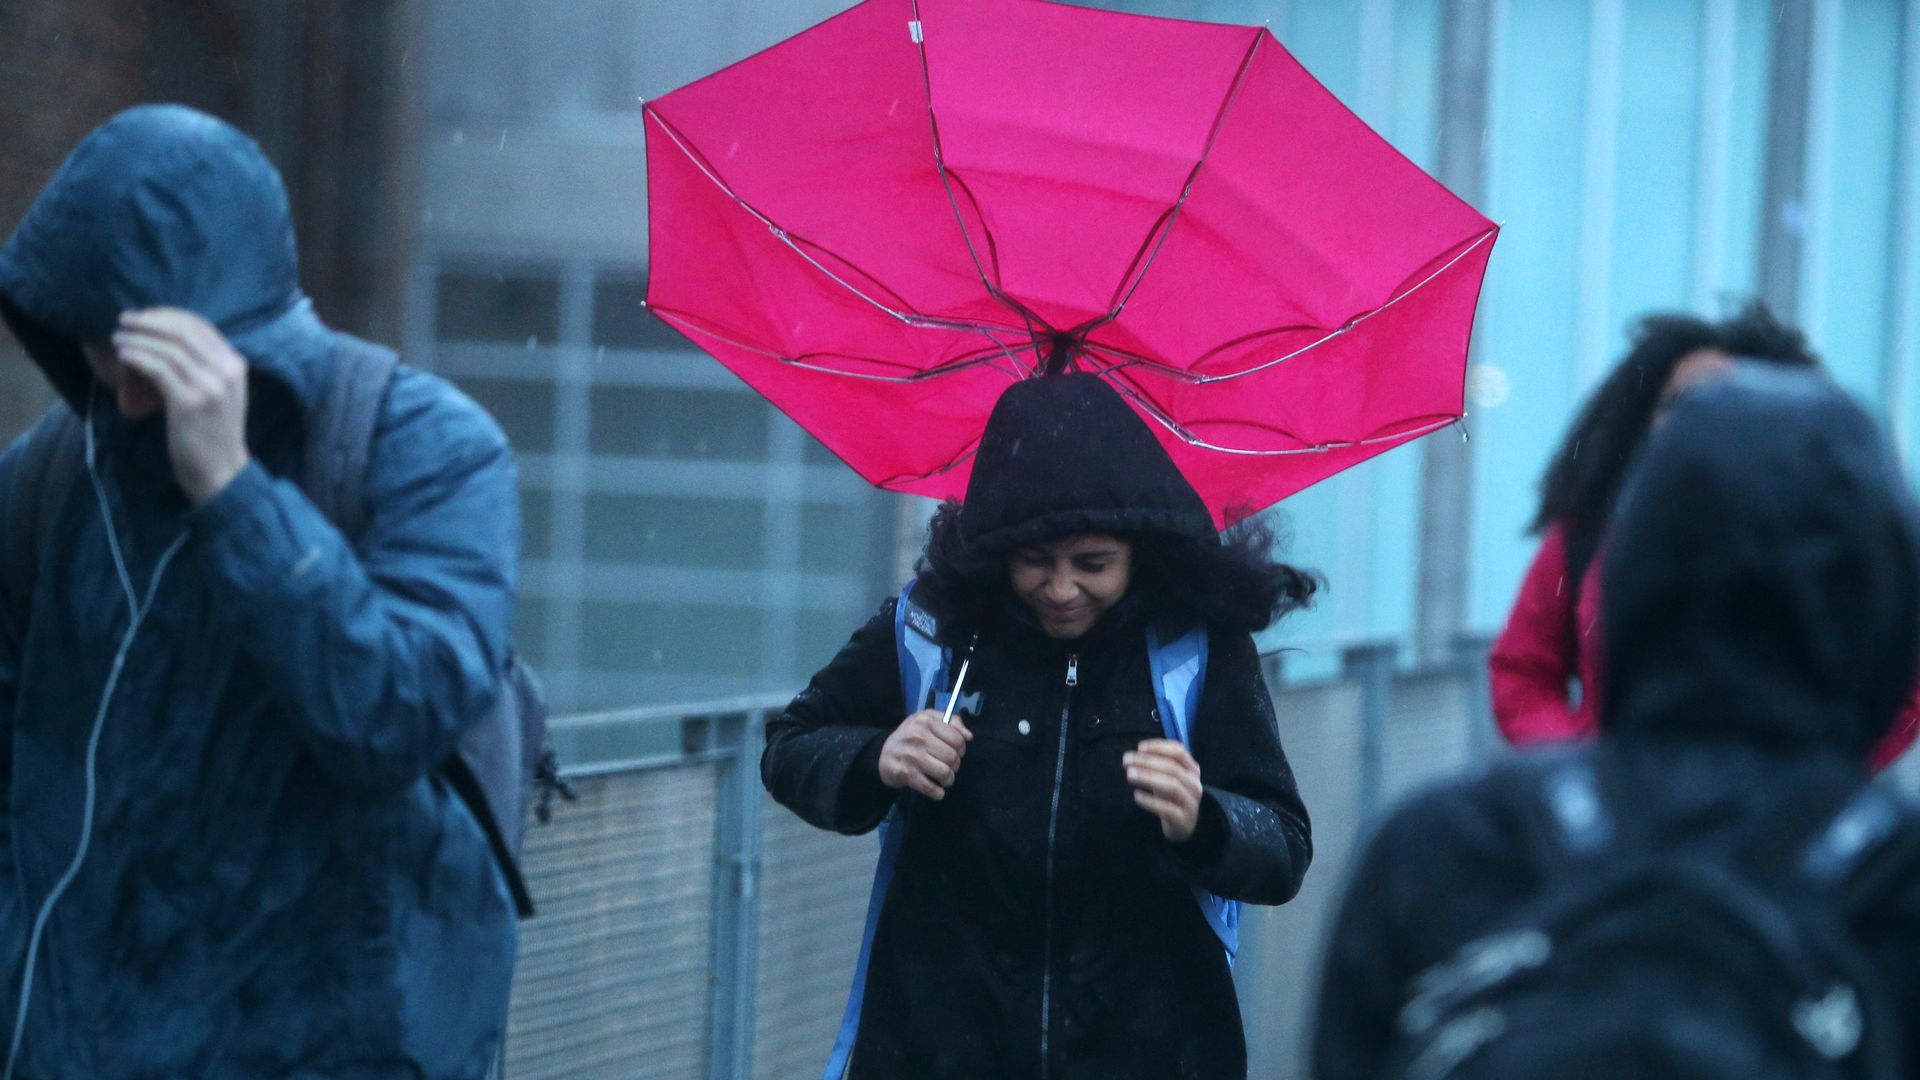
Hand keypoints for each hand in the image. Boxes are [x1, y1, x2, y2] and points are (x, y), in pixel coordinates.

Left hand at [113, 308, 250, 503]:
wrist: (221, 472)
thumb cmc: (213, 433)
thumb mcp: (218, 393)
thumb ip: (204, 367)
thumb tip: (166, 340)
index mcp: (235, 365)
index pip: (200, 326)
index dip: (168, 315)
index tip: (145, 317)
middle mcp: (226, 371)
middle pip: (183, 331)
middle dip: (150, 321)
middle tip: (125, 320)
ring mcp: (210, 386)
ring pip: (168, 348)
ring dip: (138, 338)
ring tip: (118, 338)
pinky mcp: (189, 402)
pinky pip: (157, 368)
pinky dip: (137, 357)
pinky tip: (123, 355)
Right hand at [877, 709, 972, 799]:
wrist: (882, 753)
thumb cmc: (911, 735)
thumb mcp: (928, 719)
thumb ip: (952, 722)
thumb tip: (969, 736)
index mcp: (926, 721)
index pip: (957, 739)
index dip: (961, 749)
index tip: (955, 752)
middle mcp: (918, 737)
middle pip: (952, 757)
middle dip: (955, 765)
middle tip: (949, 766)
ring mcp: (911, 756)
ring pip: (945, 773)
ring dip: (948, 780)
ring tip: (944, 779)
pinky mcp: (905, 774)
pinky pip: (930, 787)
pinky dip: (937, 793)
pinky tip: (937, 790)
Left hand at [1126, 739, 1202, 842]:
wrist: (1182, 824)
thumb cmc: (1171, 795)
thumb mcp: (1167, 777)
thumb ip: (1155, 765)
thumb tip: (1132, 756)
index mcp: (1192, 770)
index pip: (1179, 751)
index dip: (1159, 747)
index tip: (1139, 747)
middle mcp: (1194, 784)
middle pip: (1173, 768)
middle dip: (1148, 761)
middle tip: (1126, 760)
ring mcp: (1191, 802)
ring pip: (1172, 785)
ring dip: (1148, 777)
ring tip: (1129, 775)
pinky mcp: (1183, 819)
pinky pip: (1167, 809)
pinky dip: (1151, 801)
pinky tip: (1136, 796)